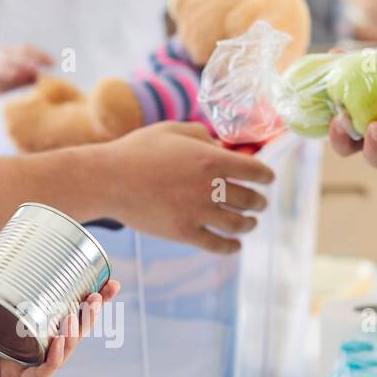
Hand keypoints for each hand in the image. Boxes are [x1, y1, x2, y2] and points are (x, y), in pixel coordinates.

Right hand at [0, 44, 53, 107]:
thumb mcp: (17, 88)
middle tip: (35, 70)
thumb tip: (49, 83)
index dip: (37, 54)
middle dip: (21, 61)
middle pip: (5, 55)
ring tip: (17, 76)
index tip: (52, 63)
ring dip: (4, 70)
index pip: (22, 50)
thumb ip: (30, 82)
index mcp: (3, 58)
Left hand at [0, 279, 120, 376]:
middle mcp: (27, 351)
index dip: (90, 302)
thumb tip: (13, 233)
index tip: (108, 283)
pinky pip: (38, 373)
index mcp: (26, 331)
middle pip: (70, 335)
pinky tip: (60, 343)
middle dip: (91, 315)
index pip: (66, 315)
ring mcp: (20, 369)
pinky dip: (52, 359)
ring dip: (76, 334)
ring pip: (59, 354)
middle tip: (101, 294)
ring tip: (81, 312)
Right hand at [99, 122, 275, 253]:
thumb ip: (202, 136)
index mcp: (211, 159)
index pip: (256, 171)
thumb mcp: (172, 130)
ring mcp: (198, 213)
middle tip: (259, 203)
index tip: (268, 180)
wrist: (108, 180)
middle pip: (251, 200)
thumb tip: (221, 147)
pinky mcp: (184, 233)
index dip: (266, 177)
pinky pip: (217, 245)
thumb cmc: (137, 150)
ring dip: (249, 224)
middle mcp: (210, 187)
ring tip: (249, 223)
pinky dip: (231, 246)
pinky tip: (234, 244)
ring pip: (239, 224)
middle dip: (259, 202)